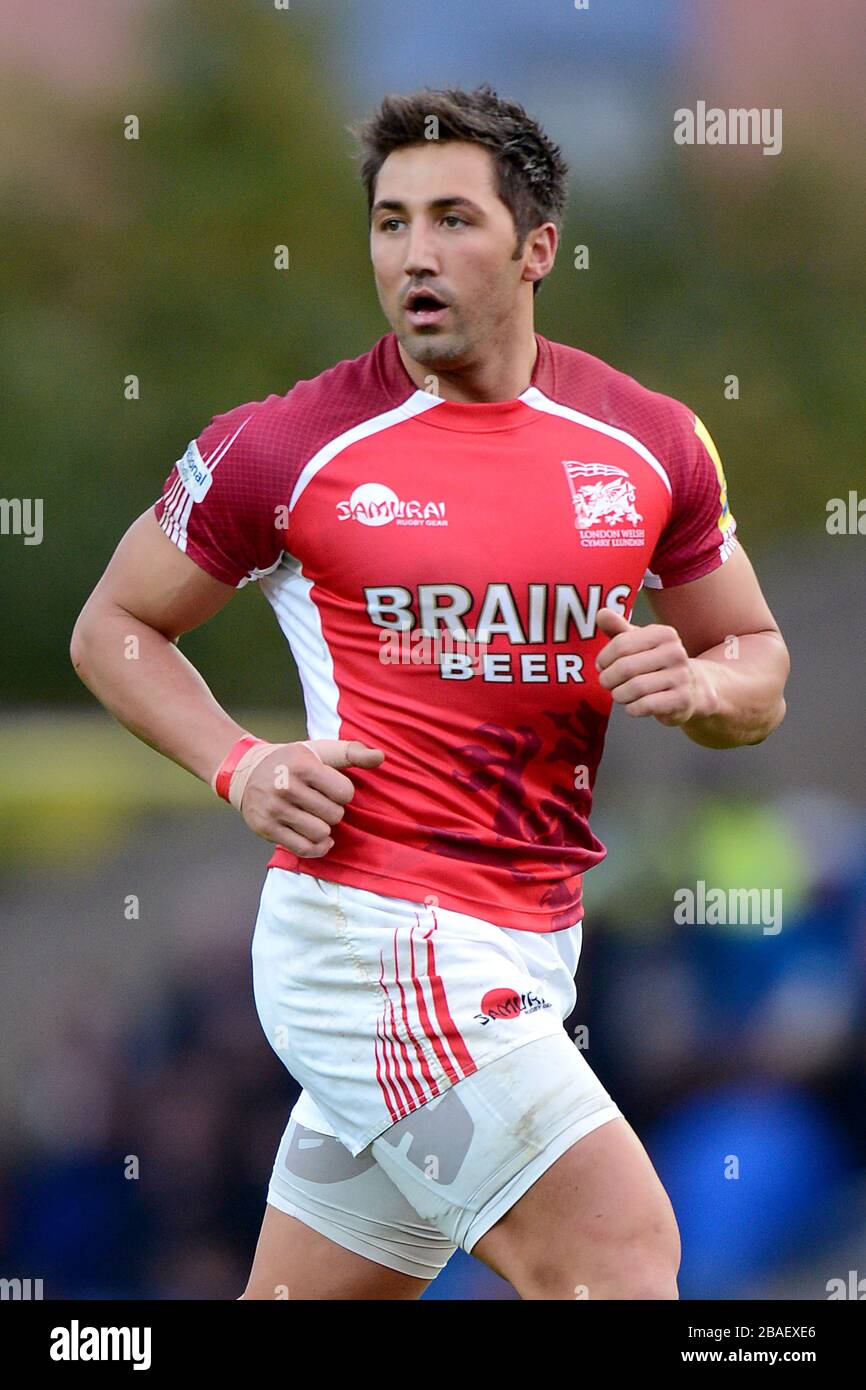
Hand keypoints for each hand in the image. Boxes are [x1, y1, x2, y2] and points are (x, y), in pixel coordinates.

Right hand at [240, 738, 384, 855]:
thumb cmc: (293, 762)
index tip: (329, 786)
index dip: (342, 792)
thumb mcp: (321, 751)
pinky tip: (317, 838)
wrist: (247, 772)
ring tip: (313, 816)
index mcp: (302, 765)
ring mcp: (274, 809)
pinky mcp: (266, 829)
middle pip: (335, 815)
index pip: (345, 793)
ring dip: (323, 828)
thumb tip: (381, 757)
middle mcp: (285, 787)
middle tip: (318, 802)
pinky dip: (317, 847)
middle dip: (332, 810)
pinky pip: (304, 849)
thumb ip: (353, 752)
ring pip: (321, 834)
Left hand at [595, 608, 718, 726]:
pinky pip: (645, 705)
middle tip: (607, 683)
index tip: (602, 666)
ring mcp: (681, 677)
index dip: (604, 659)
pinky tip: (633, 705)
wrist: (689, 688)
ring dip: (619, 695)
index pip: (621, 644)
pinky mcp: (682, 700)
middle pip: (625, 667)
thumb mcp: (638, 643)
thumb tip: (601, 614)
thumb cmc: (656, 663)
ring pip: (634, 688)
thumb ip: (618, 629)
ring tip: (620, 694)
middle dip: (608, 679)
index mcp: (664, 634)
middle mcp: (676, 653)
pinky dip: (632, 708)